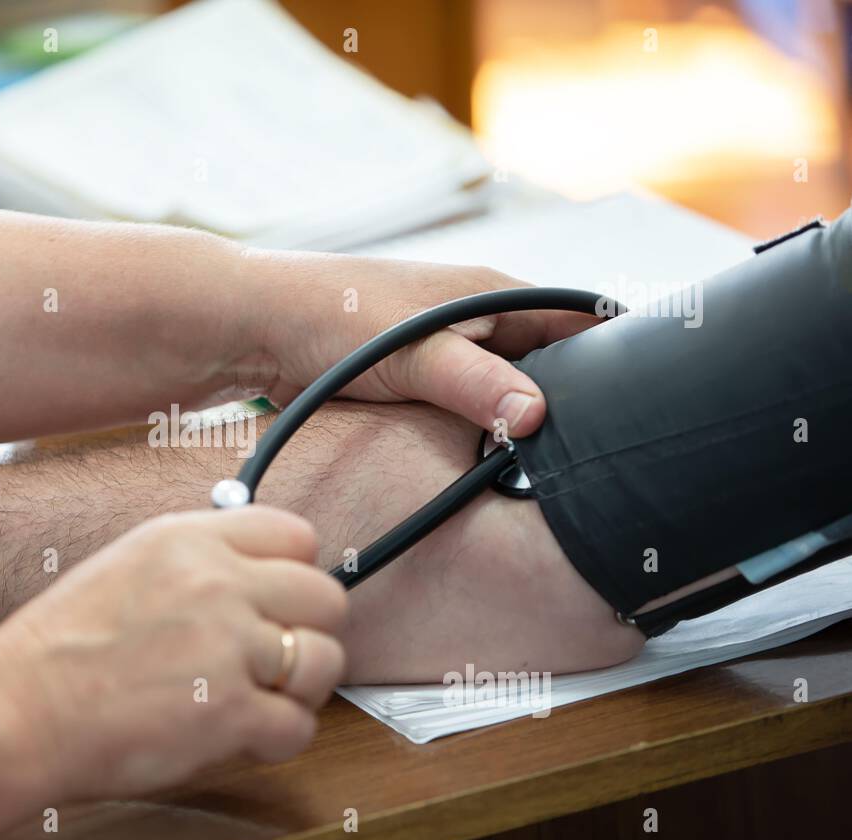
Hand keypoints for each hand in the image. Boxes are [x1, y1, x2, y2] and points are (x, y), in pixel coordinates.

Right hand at [0, 506, 347, 800]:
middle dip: (312, 630)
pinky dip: (279, 740)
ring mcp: (229, 646)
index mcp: (190, 540)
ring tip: (264, 700)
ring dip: (303, 688)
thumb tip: (251, 574)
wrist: (17, 711)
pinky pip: (299, 727)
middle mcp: (218, 583)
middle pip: (325, 596)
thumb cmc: (58, 650)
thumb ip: (196, 563)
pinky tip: (245, 737)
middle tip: (281, 658)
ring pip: (325, 661)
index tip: (283, 603)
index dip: (297, 574)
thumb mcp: (126, 566)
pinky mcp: (230, 711)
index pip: (296, 535)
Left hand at [243, 252, 602, 436]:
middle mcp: (482, 318)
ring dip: (529, 423)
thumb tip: (539, 415)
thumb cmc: (332, 320)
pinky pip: (474, 408)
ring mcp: (452, 349)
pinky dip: (489, 432)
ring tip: (566, 469)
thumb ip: (476, 383)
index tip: (656, 399)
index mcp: (495, 295)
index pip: (584, 320)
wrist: (258, 326)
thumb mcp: (412, 355)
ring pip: (512, 390)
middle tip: (612, 454)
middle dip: (580, 401)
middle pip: (555, 362)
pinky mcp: (422, 379)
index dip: (623, 356)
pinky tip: (500, 468)